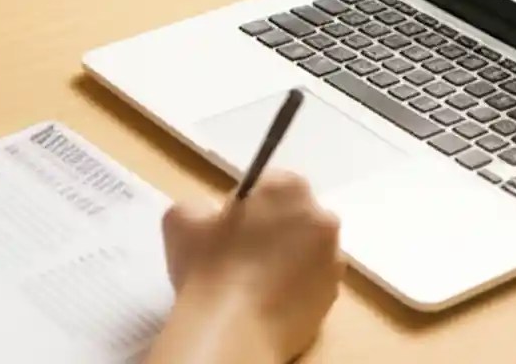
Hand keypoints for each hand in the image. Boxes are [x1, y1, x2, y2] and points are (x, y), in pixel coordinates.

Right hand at [158, 172, 342, 361]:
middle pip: (295, 215)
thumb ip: (199, 206)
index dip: (249, 204)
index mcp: (289, 188)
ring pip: (307, 249)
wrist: (233, 331)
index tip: (231, 227)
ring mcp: (333, 258)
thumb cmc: (207, 266)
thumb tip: (210, 217)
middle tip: (242, 253)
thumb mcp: (181, 219)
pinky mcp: (334, 294)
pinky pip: (312, 281)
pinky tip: (268, 299)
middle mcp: (321, 218)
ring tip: (254, 282)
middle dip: (274, 228)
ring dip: (288, 257)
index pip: (271, 184)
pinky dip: (296, 286)